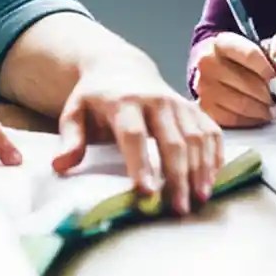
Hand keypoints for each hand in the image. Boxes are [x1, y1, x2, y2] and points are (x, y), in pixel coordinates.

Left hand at [51, 48, 223, 215]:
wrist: (121, 67)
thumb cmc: (96, 97)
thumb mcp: (74, 112)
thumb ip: (70, 139)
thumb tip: (60, 166)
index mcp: (123, 101)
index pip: (135, 136)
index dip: (141, 164)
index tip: (146, 194)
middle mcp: (156, 99)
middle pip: (172, 141)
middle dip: (177, 177)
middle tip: (178, 209)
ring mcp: (178, 103)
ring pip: (196, 138)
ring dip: (200, 170)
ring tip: (199, 199)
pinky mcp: (193, 108)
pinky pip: (211, 131)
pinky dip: (215, 156)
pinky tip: (212, 179)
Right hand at [194, 31, 275, 127]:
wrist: (219, 68)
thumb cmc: (245, 58)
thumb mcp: (267, 45)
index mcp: (223, 42)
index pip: (251, 55)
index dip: (269, 70)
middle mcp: (207, 62)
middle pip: (248, 83)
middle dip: (269, 94)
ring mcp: (203, 86)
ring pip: (241, 104)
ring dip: (262, 110)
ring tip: (272, 109)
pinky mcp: (204, 107)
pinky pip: (232, 119)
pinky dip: (250, 120)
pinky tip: (258, 115)